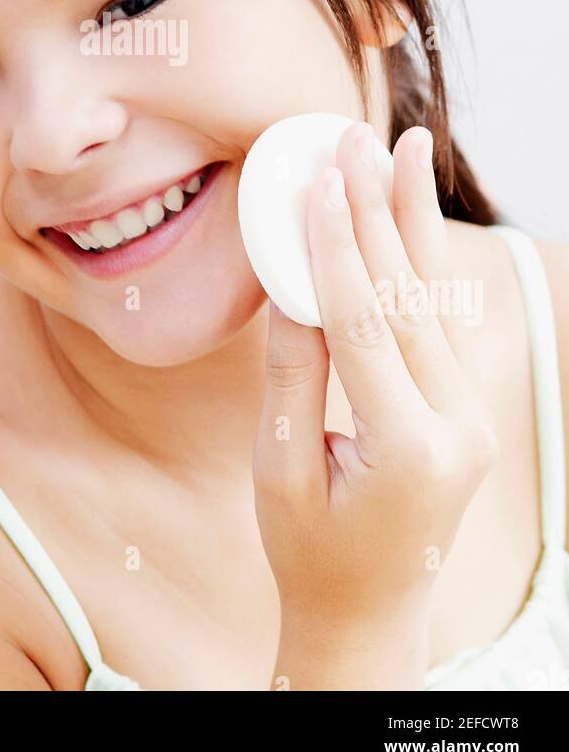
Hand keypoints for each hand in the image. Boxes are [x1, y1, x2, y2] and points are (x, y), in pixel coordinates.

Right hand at [253, 120, 498, 642]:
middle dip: (378, 212)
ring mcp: (473, 416)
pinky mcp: (468, 405)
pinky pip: (439, 320)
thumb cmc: (310, 550)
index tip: (317, 183)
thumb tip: (292, 283)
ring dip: (411, 220)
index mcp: (408, 452)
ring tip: (404, 149)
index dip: (335, 250)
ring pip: (434, 299)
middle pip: (410, 298)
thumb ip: (291, 375)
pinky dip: (418, 259)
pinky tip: (411, 207)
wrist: (370, 611)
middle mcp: (459, 429)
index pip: (365, 328)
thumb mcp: (278, 471)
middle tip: (357, 139)